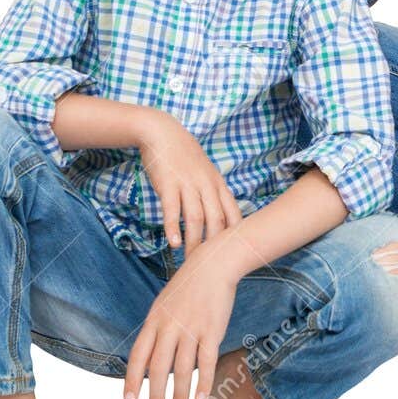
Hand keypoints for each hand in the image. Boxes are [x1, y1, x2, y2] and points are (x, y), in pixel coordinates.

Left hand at [122, 240, 241, 398]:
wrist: (214, 263)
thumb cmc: (188, 284)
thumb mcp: (164, 303)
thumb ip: (157, 329)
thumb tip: (149, 357)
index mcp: (154, 319)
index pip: (138, 355)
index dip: (133, 379)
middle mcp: (170, 326)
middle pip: (158, 367)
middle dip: (155, 395)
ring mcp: (191, 328)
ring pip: (182, 368)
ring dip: (179, 394)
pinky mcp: (212, 329)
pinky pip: (206, 361)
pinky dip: (203, 381)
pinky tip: (200, 398)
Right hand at [136, 110, 242, 253]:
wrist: (162, 133)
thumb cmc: (184, 156)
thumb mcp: (206, 172)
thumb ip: (214, 193)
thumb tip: (221, 219)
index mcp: (218, 184)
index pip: (233, 213)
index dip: (235, 236)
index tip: (233, 254)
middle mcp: (206, 185)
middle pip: (216, 220)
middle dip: (214, 246)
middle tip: (210, 265)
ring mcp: (187, 184)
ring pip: (195, 218)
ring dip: (193, 242)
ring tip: (190, 261)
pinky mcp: (168, 184)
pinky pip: (172, 209)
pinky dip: (173, 227)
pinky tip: (173, 243)